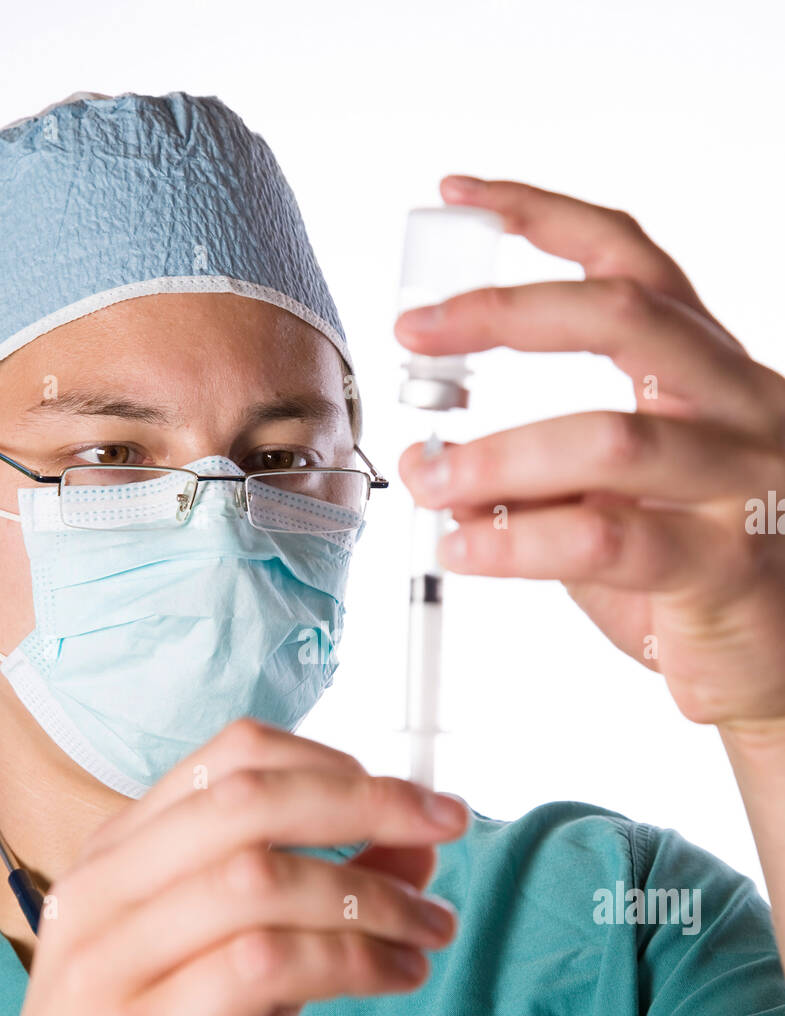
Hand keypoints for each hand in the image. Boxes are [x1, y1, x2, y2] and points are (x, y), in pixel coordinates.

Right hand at [0, 719, 467, 1015]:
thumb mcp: (239, 970)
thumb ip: (315, 901)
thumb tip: (416, 845)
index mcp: (117, 856)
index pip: (231, 758)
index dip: (334, 762)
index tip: (411, 796)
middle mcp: (103, 891)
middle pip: (249, 800)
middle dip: (369, 804)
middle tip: (449, 825)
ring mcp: (108, 961)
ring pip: (261, 878)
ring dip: (372, 896)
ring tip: (431, 928)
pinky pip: (263, 966)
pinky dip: (351, 960)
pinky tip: (396, 976)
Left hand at [395, 176, 784, 734]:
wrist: (780, 672)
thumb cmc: (695, 581)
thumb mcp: (617, 505)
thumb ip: (545, 478)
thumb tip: (442, 464)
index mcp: (713, 375)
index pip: (635, 265)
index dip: (546, 218)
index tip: (461, 196)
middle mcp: (743, 406)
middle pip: (627, 316)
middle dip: (506, 312)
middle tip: (416, 331)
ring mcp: (745, 481)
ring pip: (611, 435)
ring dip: (498, 452)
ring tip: (431, 477)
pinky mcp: (727, 563)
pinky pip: (608, 535)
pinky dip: (518, 538)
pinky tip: (465, 545)